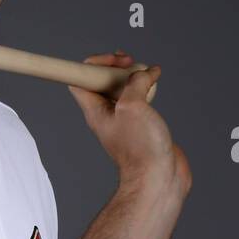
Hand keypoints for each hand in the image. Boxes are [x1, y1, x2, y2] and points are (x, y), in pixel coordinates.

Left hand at [66, 50, 191, 195]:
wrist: (158, 178)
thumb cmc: (141, 151)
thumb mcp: (133, 106)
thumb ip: (135, 83)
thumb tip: (146, 72)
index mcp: (96, 111)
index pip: (80, 81)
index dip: (93, 65)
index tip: (112, 60)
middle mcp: (107, 114)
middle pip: (102, 81)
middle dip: (115, 66)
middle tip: (130, 63)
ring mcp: (124, 120)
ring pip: (122, 89)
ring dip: (132, 75)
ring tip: (146, 72)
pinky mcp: (141, 124)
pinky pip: (139, 98)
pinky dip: (146, 86)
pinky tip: (155, 83)